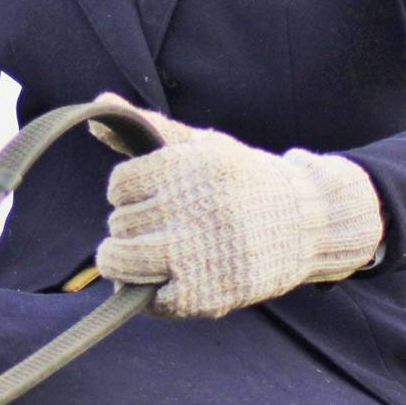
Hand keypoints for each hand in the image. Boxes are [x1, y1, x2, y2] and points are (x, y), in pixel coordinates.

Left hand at [90, 96, 383, 318]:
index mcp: (189, 167)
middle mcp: (190, 208)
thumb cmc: (244, 179)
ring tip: (142, 254)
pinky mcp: (204, 294)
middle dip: (133, 224)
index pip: (120, 184)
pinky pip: (148, 300)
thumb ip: (149, 126)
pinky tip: (165, 279)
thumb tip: (97, 105)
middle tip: (160, 224)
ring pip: (121, 260)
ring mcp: (196, 253)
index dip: (129, 190)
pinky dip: (148, 293)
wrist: (308, 222)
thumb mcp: (202, 145)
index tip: (149, 194)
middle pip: (120, 222)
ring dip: (123, 260)